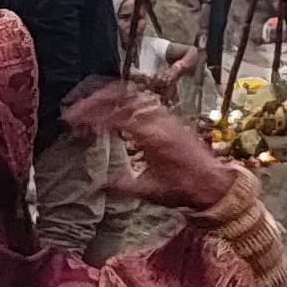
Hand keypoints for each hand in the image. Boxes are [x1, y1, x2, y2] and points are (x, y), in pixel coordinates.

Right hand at [62, 81, 234, 210]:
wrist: (214, 184)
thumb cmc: (183, 189)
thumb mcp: (148, 191)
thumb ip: (119, 186)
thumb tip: (92, 188)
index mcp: (151, 136)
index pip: (114, 116)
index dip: (90, 115)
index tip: (72, 119)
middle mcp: (158, 120)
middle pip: (121, 96)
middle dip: (94, 98)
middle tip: (75, 106)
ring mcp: (165, 116)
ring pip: (132, 94)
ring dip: (108, 95)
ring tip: (88, 102)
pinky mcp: (169, 118)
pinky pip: (143, 100)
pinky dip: (123, 99)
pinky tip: (113, 108)